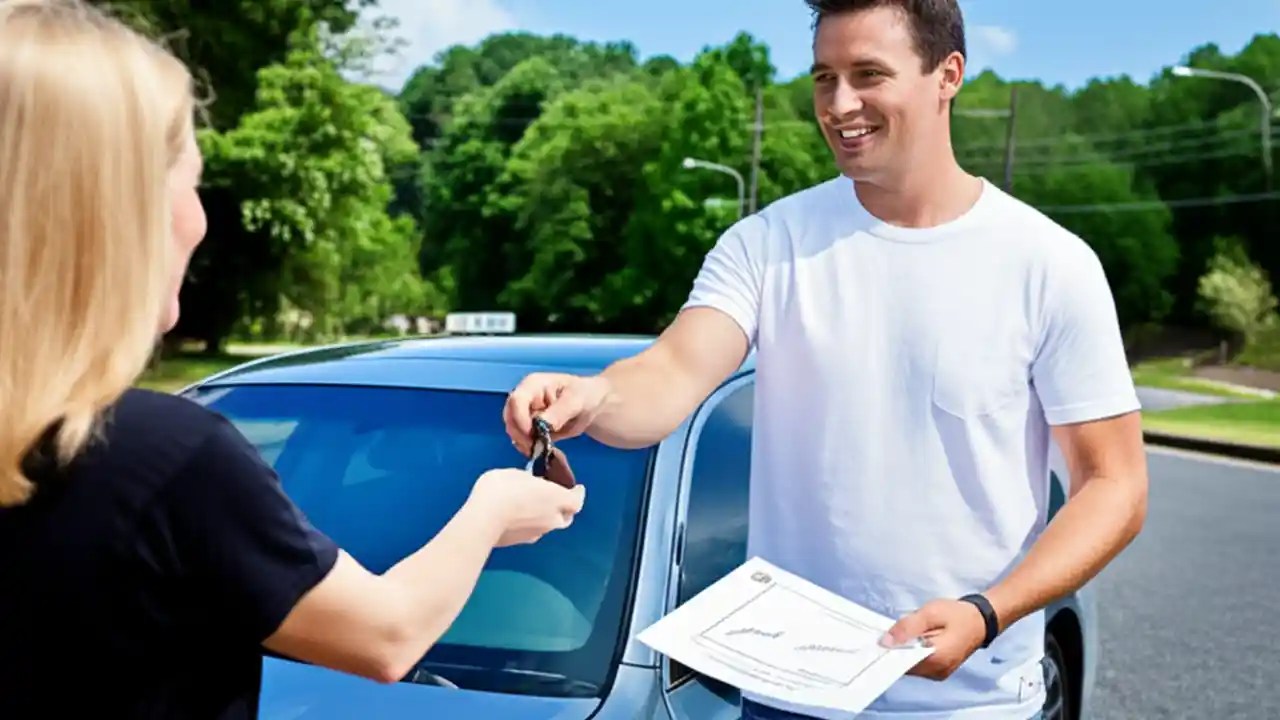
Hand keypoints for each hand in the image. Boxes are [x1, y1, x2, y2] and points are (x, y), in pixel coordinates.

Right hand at [467, 468, 586, 546]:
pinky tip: (518, 518)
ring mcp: (536, 533)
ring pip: (548, 526)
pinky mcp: (521, 542)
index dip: (578, 494)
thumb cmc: (502, 489)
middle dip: (564, 509)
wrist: (483, 520)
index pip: (576, 500)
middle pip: (566, 517)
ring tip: (533, 507)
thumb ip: (528, 481)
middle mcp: (551, 519)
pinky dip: (530, 525)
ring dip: (545, 517)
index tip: (578, 488)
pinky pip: (531, 532)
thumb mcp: (515, 475)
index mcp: (555, 498)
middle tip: (557, 500)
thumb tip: (531, 485)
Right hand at [503, 372, 610, 454]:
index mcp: (533, 385)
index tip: (532, 435)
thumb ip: (559, 412)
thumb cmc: (583, 395)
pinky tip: (542, 451)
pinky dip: (529, 448)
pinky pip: (522, 440)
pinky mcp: (529, 428)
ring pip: (513, 431)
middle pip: (510, 417)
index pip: (517, 401)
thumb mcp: (576, 401)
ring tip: (542, 449)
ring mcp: (524, 413)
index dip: (520, 419)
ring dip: (524, 443)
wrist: (590, 404)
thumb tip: (543, 425)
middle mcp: (524, 398)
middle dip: (520, 434)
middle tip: (537, 447)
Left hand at [879, 599, 987, 680]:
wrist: (980, 621)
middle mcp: (937, 672)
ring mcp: (939, 674)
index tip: (878, 640)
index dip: (888, 651)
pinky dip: (912, 654)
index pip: (902, 662)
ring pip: (910, 666)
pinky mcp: (939, 671)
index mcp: (937, 658)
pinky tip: (913, 640)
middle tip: (892, 632)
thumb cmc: (956, 614)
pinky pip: (918, 665)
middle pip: (905, 666)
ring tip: (905, 633)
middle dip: (896, 650)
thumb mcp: (930, 613)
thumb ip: (907, 627)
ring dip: (904, 651)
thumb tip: (885, 642)